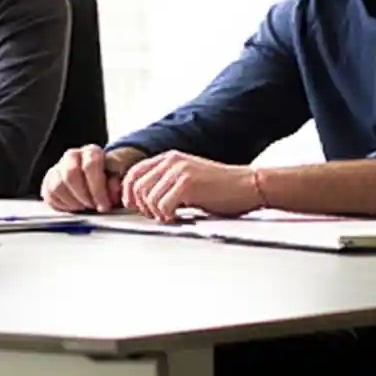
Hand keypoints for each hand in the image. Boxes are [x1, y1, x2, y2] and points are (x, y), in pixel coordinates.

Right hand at [42, 145, 143, 212]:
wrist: (96, 180)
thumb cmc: (108, 180)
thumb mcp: (118, 179)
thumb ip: (117, 183)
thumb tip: (113, 189)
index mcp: (91, 152)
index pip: (91, 165)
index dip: (98, 189)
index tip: (104, 205)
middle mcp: (73, 156)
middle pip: (71, 175)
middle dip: (83, 196)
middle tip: (93, 207)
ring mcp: (58, 167)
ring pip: (58, 186)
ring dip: (73, 202)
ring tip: (84, 207)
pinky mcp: (48, 180)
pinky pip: (50, 195)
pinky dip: (63, 205)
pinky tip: (74, 206)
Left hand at [121, 151, 259, 221]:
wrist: (248, 185)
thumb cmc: (221, 188)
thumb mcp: (187, 179)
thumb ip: (165, 183)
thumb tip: (141, 200)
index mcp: (169, 158)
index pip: (133, 173)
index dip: (127, 193)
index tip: (133, 207)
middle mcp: (171, 161)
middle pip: (136, 186)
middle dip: (140, 206)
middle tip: (155, 216)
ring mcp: (179, 170)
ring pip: (147, 197)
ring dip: (155, 213)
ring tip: (169, 216)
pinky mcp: (188, 183)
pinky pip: (162, 205)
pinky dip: (166, 215)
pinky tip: (178, 216)